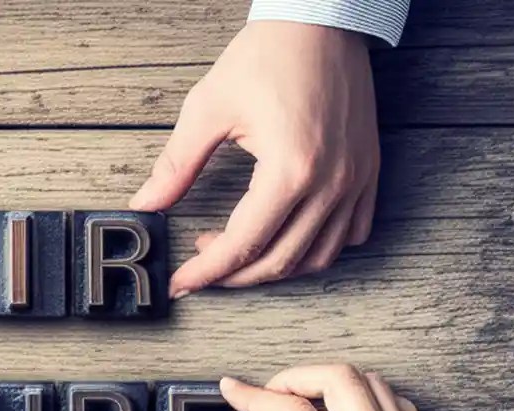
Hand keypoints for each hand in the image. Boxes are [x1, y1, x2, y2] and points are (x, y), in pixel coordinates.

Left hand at [130, 22, 379, 295]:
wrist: (320, 21)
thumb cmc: (267, 56)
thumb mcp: (207, 109)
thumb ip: (175, 166)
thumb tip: (145, 204)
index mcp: (290, 170)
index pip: (243, 244)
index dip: (206, 271)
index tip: (181, 282)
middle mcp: (331, 183)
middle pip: (280, 261)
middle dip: (234, 275)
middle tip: (202, 266)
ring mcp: (355, 180)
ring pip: (317, 257)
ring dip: (274, 267)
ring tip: (237, 251)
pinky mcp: (367, 172)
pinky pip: (350, 234)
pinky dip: (316, 249)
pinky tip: (285, 237)